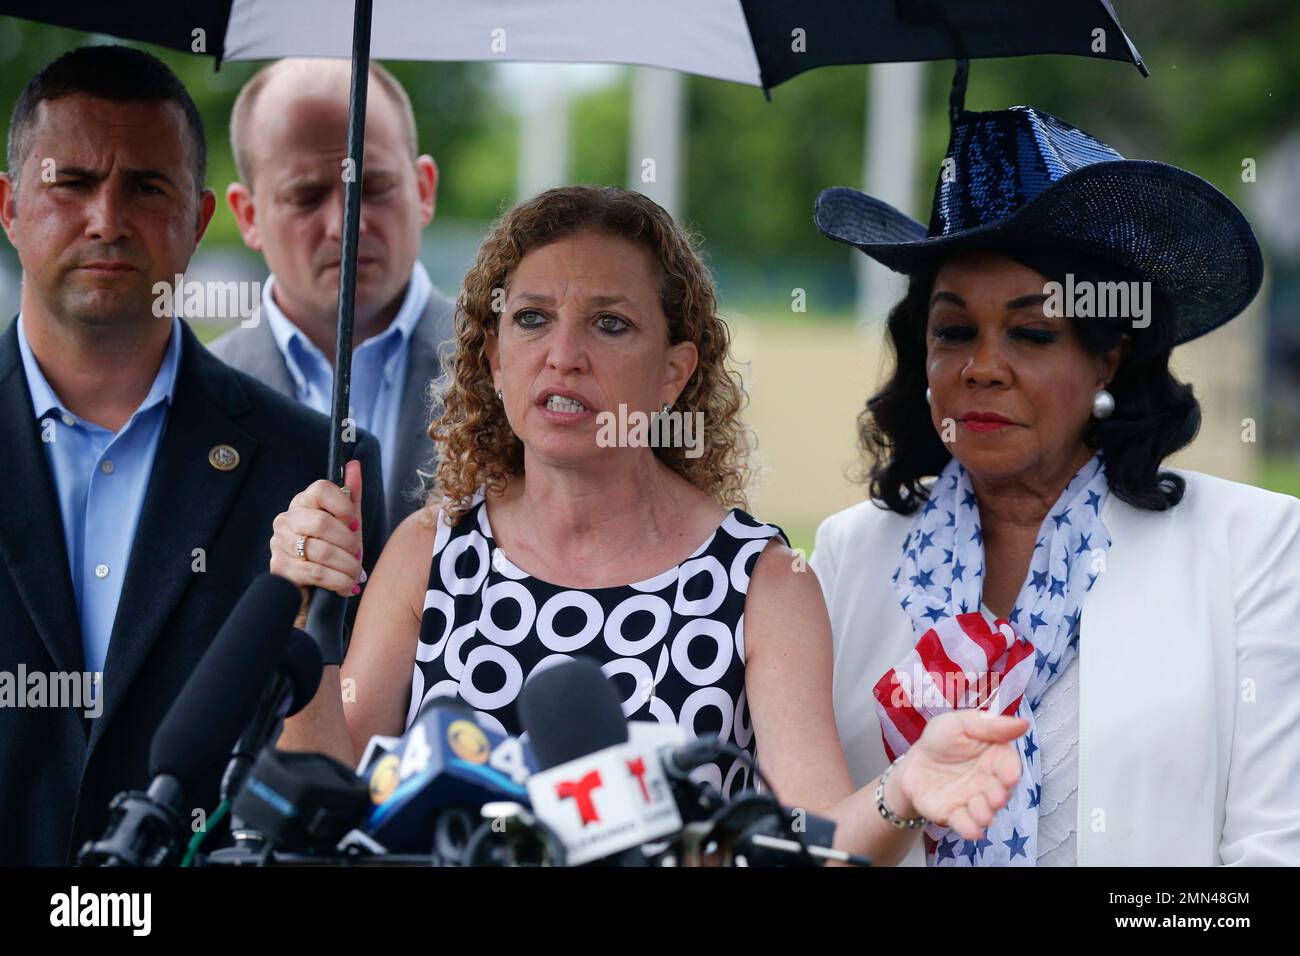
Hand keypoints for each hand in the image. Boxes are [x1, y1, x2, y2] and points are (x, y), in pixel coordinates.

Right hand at [269, 459, 364, 607]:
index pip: (321, 490)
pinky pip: (315, 572)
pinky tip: (347, 586)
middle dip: (348, 542)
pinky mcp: (279, 569)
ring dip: (347, 566)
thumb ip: (350, 494)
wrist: (317, 589)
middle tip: (358, 554)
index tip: (354, 524)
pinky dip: (338, 581)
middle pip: (322, 523)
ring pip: (321, 551)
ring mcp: (279, 544)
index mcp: (303, 503)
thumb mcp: (347, 523)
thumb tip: (354, 465)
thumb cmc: (333, 551)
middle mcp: (286, 520)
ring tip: (356, 574)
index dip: (344, 506)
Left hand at [892, 710, 1026, 839]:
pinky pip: (965, 824)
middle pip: (1001, 792)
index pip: (1009, 765)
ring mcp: (973, 800)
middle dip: (999, 797)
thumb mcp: (961, 723)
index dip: (1011, 771)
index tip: (1010, 776)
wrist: (914, 763)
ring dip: (986, 815)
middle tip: (995, 798)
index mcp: (995, 758)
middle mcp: (989, 782)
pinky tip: (973, 831)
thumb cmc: (942, 740)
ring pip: (985, 812)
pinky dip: (970, 829)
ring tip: (983, 815)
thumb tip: (1023, 724)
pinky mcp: (956, 814)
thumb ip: (991, 725)